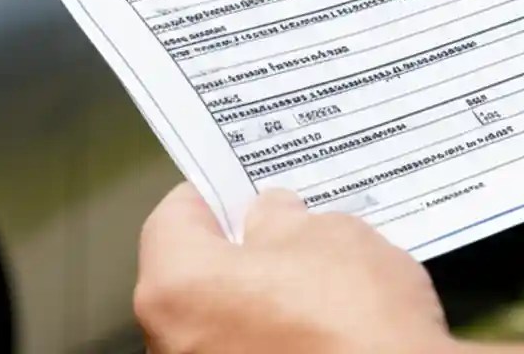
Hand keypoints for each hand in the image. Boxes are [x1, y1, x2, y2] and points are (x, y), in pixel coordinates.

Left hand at [135, 184, 451, 353]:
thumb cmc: (351, 311)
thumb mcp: (326, 233)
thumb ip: (282, 220)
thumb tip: (269, 218)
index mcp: (175, 288)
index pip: (173, 221)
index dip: (213, 194)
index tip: (244, 186)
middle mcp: (172, 342)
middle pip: (195, 276)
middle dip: (240, 249)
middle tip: (289, 228)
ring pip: (223, 320)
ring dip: (260, 297)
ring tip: (319, 278)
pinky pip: (252, 351)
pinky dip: (278, 337)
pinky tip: (326, 324)